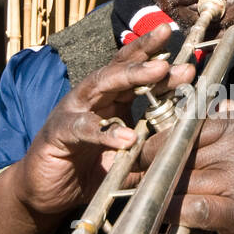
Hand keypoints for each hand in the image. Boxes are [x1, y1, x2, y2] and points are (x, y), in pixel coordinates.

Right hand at [0, 24, 195, 233]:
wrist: (45, 194)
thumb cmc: (86, 172)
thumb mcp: (127, 162)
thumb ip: (150, 153)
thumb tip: (186, 149)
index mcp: (111, 101)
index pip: (136, 75)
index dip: (160, 61)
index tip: (188, 56)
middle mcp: (92, 99)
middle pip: (120, 67)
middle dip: (148, 52)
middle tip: (172, 39)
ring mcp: (73, 111)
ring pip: (102, 85)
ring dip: (132, 75)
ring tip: (159, 71)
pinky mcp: (58, 133)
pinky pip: (83, 128)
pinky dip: (105, 132)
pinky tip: (127, 136)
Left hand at [127, 100, 233, 233]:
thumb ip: (226, 121)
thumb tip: (184, 112)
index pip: (182, 126)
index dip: (153, 141)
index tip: (133, 150)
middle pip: (175, 152)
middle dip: (145, 165)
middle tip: (121, 173)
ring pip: (179, 180)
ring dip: (151, 190)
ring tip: (130, 194)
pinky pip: (192, 208)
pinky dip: (170, 211)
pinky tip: (155, 214)